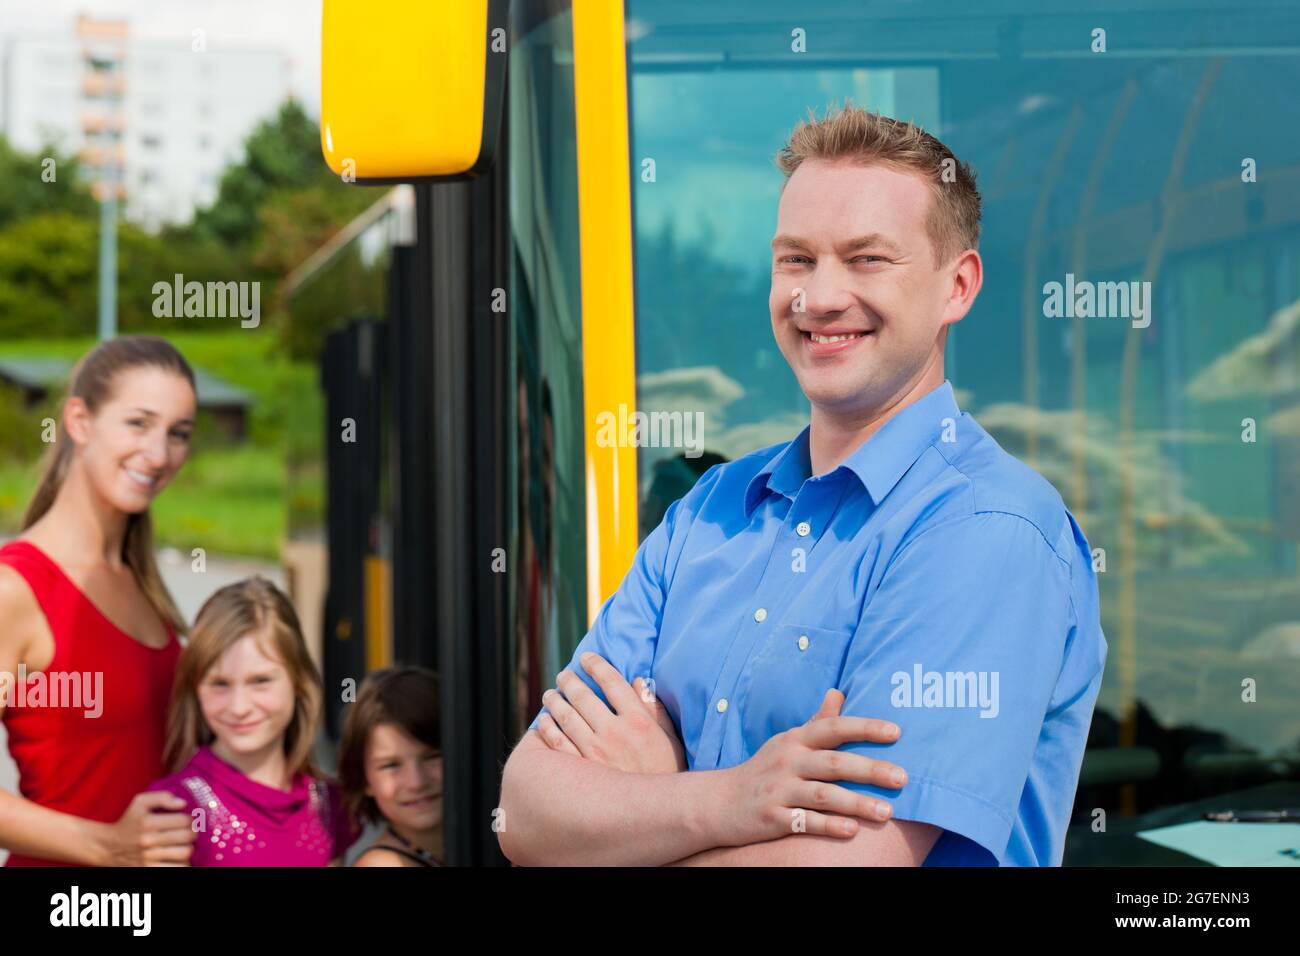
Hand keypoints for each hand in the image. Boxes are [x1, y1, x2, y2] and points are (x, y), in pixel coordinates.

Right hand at [102, 791, 196, 865]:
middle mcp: (148, 841)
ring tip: (184, 845)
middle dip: (193, 833)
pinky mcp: (149, 870)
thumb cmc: (129, 821)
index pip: (184, 820)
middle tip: (189, 833)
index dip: (191, 819)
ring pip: (186, 853)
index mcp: (147, 822)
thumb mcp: (140, 802)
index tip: (187, 821)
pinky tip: (179, 858)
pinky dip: (183, 863)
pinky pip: (178, 868)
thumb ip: (162, 797)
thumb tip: (183, 803)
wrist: (108, 847)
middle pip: (188, 836)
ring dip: (189, 848)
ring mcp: (148, 858)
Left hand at [535, 651, 686, 773]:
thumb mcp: (669, 738)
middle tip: (563, 675)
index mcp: (638, 720)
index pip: (612, 682)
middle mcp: (615, 732)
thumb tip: (639, 682)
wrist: (657, 812)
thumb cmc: (666, 772)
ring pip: (566, 717)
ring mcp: (596, 752)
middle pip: (584, 696)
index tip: (587, 658)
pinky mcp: (582, 771)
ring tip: (550, 694)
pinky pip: (557, 743)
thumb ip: (654, 709)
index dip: (597, 665)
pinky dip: (547, 728)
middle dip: (569, 681)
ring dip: (555, 701)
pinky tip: (543, 721)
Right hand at [712, 689, 907, 846]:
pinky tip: (852, 831)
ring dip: (857, 803)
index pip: (834, 728)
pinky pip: (804, 822)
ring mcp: (779, 790)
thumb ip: (817, 722)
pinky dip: (828, 826)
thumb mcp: (788, 742)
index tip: (897, 732)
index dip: (865, 727)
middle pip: (834, 763)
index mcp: (796, 740)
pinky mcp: (771, 818)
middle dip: (870, 770)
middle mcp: (788, 761)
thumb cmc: (765, 770)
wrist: (720, 801)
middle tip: (903, 778)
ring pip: (824, 795)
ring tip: (887, 812)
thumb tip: (839, 692)